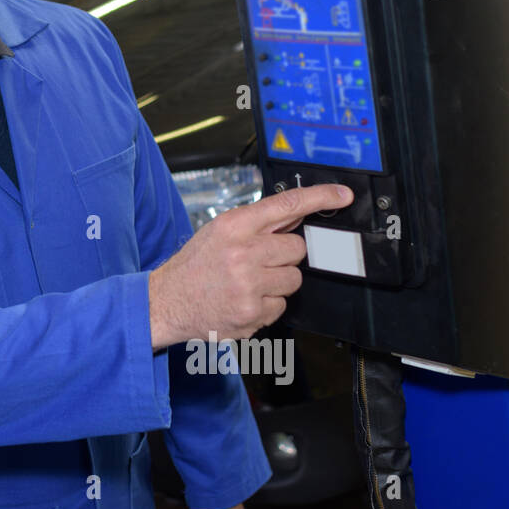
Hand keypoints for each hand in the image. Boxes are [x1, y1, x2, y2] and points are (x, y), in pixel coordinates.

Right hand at [148, 183, 352, 349]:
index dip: (320, 197)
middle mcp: (243, 252)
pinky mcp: (253, 312)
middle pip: (297, 248)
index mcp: (234, 226)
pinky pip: (281, 306)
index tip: (342, 196)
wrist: (166, 302)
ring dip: (277, 283)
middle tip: (257, 263)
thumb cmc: (194, 267)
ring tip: (248, 284)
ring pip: (294, 279)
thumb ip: (256, 225)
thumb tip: (296, 217)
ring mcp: (249, 284)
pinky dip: (266, 306)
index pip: (287, 204)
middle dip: (283, 256)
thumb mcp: (218, 232)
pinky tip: (243, 301)